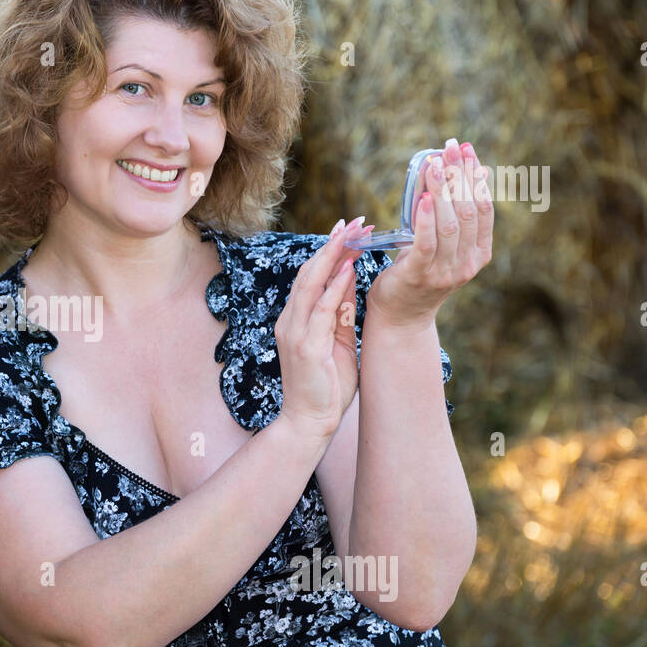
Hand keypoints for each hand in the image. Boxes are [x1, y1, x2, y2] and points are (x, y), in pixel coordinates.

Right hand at [275, 218, 373, 438]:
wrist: (308, 423)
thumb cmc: (326, 387)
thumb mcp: (339, 341)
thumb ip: (342, 312)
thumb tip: (350, 278)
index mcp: (296, 320)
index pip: (311, 277)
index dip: (330, 251)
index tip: (350, 230)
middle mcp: (290, 321)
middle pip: (309, 273)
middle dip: (333, 245)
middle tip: (356, 222)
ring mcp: (295, 333)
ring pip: (311, 285)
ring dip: (334, 257)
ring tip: (353, 235)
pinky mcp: (306, 347)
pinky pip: (321, 311)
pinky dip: (334, 288)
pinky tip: (348, 269)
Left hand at [367, 137, 493, 327]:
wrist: (400, 317)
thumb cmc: (417, 275)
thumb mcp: (439, 245)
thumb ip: (448, 216)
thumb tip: (455, 172)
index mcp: (478, 253)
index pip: (483, 208)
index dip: (476, 177)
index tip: (466, 150)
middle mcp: (467, 263)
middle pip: (468, 212)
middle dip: (459, 176)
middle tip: (450, 148)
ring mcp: (445, 272)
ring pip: (449, 224)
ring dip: (441, 190)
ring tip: (433, 164)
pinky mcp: (420, 277)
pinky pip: (425, 244)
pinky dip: (425, 219)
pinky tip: (422, 198)